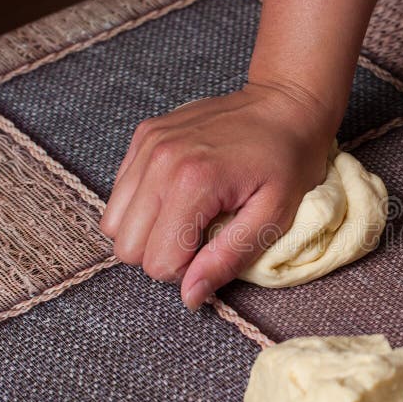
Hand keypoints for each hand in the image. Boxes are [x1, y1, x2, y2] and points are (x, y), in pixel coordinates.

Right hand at [100, 82, 335, 307]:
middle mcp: (160, 160)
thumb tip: (190, 297)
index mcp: (193, 181)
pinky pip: (120, 192)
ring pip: (114, 223)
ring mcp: (148, 144)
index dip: (186, 271)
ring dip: (147, 232)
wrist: (286, 104)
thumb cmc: (288, 161)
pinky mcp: (144, 135)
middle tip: (200, 238)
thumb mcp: (273, 217)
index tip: (213, 251)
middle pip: (127, 247)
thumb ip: (227, 259)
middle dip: (162, 255)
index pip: (157, 262)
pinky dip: (143, 205)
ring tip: (187, 218)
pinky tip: (178, 195)